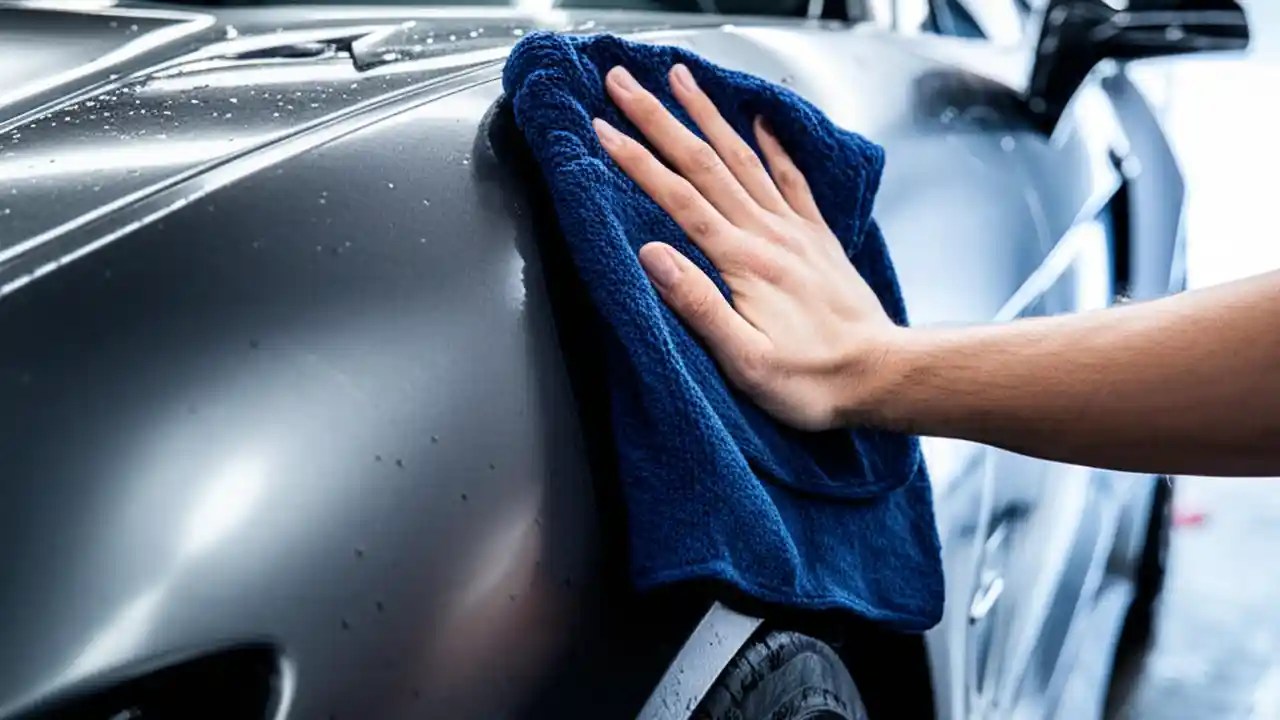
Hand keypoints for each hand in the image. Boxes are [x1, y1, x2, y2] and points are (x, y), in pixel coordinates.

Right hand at [592, 64, 902, 430]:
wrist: (881, 374)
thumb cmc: (809, 380)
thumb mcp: (744, 360)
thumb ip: (698, 304)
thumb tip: (651, 255)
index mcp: (742, 260)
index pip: (678, 197)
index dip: (637, 160)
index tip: (603, 128)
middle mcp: (767, 233)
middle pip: (703, 163)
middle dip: (659, 119)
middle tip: (623, 82)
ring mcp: (795, 230)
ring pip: (743, 158)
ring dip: (708, 115)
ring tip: (681, 78)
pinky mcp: (817, 237)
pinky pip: (792, 177)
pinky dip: (773, 144)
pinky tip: (760, 119)